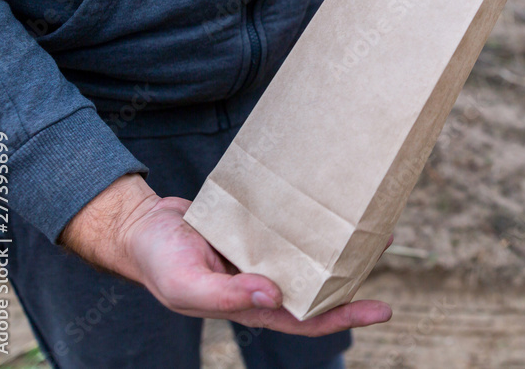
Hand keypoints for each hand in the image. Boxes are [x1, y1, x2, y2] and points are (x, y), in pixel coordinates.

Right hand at [61, 175, 391, 334]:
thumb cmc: (159, 262)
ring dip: (337, 243)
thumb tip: (273, 299)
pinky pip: (291, 227)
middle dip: (353, 274)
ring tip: (368, 221)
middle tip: (383, 243)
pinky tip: (329, 205)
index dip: (344, 317)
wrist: (141, 227)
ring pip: (309, 255)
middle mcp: (264, 284)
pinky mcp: (256, 228)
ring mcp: (262, 255)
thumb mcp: (187, 285)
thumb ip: (228, 297)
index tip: (381, 309)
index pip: (307, 320)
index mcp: (252, 307)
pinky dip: (311, 220)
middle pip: (318, 286)